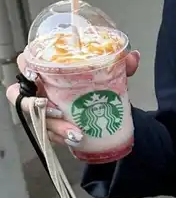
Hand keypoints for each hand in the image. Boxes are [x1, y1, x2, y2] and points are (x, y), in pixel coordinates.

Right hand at [5, 50, 139, 147]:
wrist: (103, 107)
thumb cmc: (97, 84)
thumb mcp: (110, 73)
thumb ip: (119, 64)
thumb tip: (133, 57)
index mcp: (47, 67)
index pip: (26, 61)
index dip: (26, 67)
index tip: (36, 75)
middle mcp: (39, 88)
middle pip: (21, 95)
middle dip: (34, 105)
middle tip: (56, 110)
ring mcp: (42, 109)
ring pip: (36, 119)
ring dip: (54, 127)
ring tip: (76, 133)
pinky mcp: (51, 127)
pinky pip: (49, 135)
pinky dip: (62, 138)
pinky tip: (77, 140)